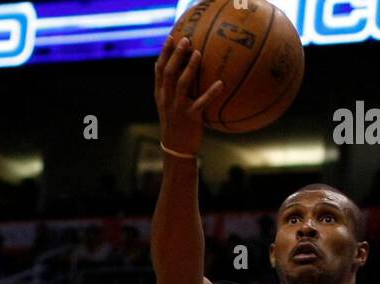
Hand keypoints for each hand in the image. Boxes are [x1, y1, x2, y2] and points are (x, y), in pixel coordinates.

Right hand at [154, 35, 222, 156]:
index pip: (159, 70)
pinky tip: (220, 84)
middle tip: (185, 39)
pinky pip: (201, 103)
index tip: (171, 37)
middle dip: (176, 55)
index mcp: (161, 94)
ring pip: (181, 84)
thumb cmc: (175, 125)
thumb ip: (169, 88)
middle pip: (169, 72)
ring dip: (189, 68)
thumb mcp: (167, 106)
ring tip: (198, 53)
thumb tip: (174, 69)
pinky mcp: (190, 117)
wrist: (176, 149)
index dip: (164, 53)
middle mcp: (167, 99)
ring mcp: (178, 108)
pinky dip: (211, 93)